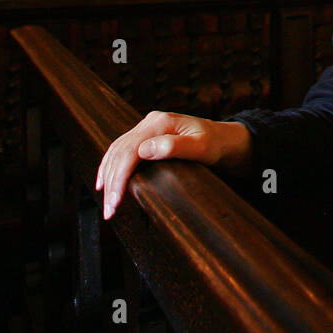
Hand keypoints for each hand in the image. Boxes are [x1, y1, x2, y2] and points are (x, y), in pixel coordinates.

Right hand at [95, 111, 251, 219]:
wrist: (226, 139)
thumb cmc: (216, 143)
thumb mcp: (201, 146)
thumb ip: (174, 146)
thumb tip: (145, 150)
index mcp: (160, 122)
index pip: (130, 150)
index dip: (119, 177)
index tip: (115, 201)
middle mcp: (150, 122)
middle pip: (120, 151)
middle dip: (111, 182)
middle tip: (109, 210)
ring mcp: (148, 128)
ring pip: (117, 150)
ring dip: (108, 176)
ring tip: (106, 202)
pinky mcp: (148, 136)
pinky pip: (123, 150)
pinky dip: (112, 166)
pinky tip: (106, 180)